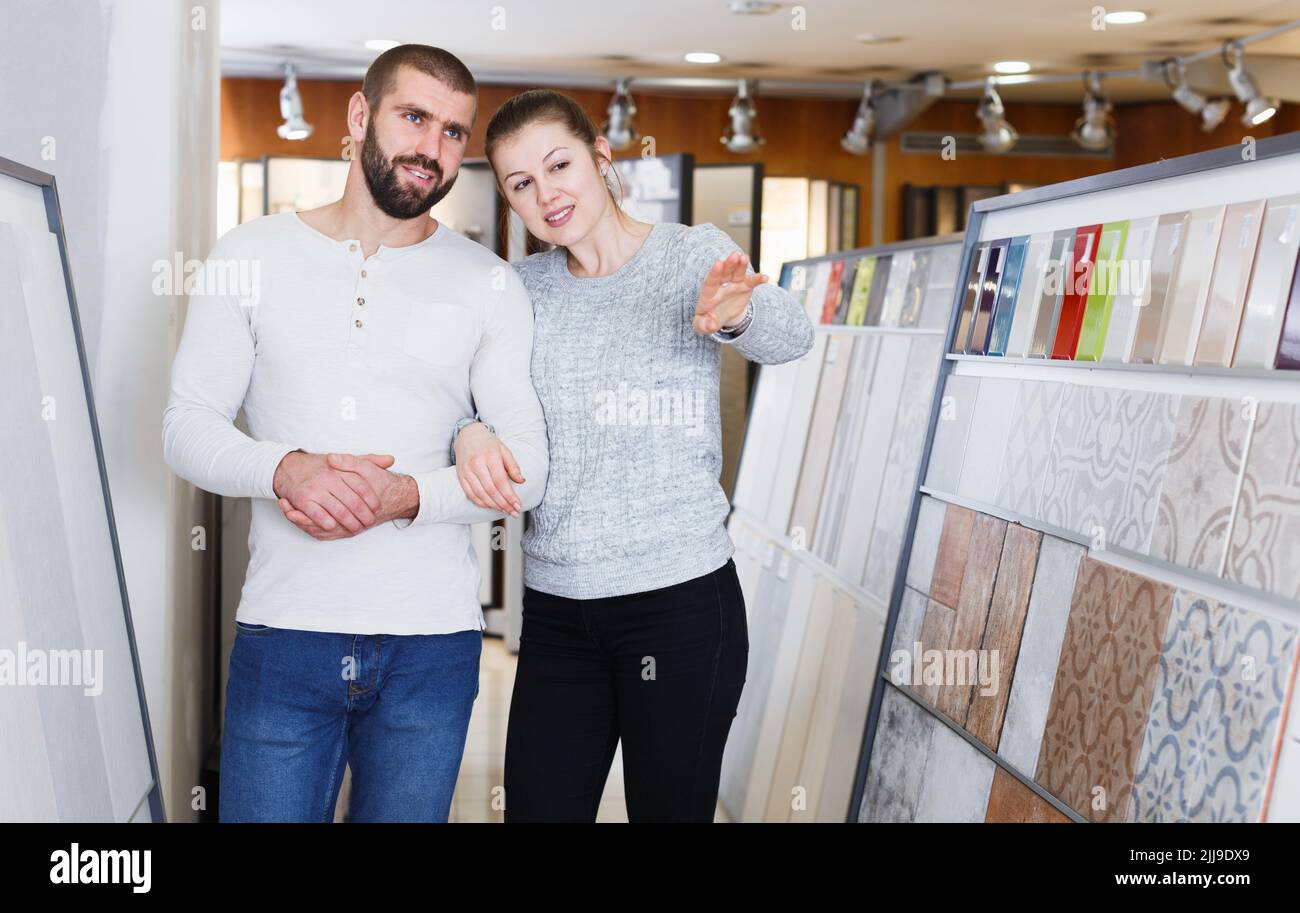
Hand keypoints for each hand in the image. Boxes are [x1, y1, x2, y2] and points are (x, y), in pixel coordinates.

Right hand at [272, 450, 389, 534]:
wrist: (290, 467)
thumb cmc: (322, 467)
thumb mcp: (345, 461)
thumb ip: (368, 460)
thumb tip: (391, 460)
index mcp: (340, 468)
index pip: (361, 485)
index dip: (371, 498)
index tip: (377, 508)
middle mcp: (328, 478)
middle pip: (352, 500)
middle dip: (363, 514)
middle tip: (370, 523)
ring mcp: (314, 488)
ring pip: (337, 509)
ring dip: (349, 522)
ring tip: (357, 528)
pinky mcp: (302, 499)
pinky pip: (318, 514)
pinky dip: (327, 522)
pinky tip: (335, 527)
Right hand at [454, 423, 523, 517]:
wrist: (467, 435)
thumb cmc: (488, 443)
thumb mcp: (504, 450)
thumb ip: (513, 466)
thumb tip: (521, 481)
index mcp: (490, 456)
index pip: (501, 481)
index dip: (510, 496)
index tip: (518, 505)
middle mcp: (477, 464)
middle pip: (491, 490)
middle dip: (504, 504)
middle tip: (514, 512)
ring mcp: (467, 471)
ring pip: (480, 494)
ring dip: (494, 506)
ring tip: (505, 511)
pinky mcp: (460, 476)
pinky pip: (470, 494)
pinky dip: (481, 503)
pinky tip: (491, 506)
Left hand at [693, 250, 766, 335]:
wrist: (721, 316)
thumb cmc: (708, 320)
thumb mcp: (703, 326)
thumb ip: (704, 326)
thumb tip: (711, 325)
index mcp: (709, 294)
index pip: (711, 282)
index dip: (715, 273)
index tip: (718, 263)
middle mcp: (721, 286)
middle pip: (725, 273)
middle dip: (729, 264)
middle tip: (735, 255)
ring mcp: (733, 284)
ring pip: (737, 273)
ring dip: (742, 265)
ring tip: (745, 258)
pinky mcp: (744, 287)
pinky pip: (752, 281)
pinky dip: (758, 279)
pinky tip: (765, 277)